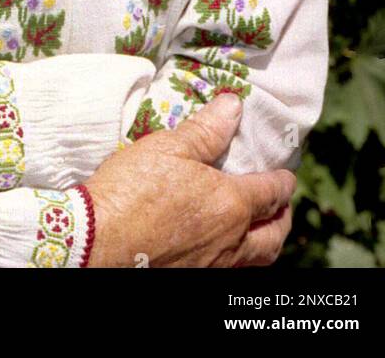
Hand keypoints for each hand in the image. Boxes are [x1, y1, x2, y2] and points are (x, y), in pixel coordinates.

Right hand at [85, 93, 296, 267]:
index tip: (287, 175)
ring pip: (255, 260)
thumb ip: (205, 129)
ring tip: (259, 230)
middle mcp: (230, 241)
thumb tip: (233, 106)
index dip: (283, 182)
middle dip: (282, 218)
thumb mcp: (168, 148)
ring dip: (264, 243)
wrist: (97, 241)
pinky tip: (222, 248)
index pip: (271, 192)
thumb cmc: (132, 191)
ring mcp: (212, 265)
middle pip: (273, 236)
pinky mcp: (192, 277)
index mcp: (230, 204)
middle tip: (281, 206)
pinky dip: (238, 258)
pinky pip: (230, 270)